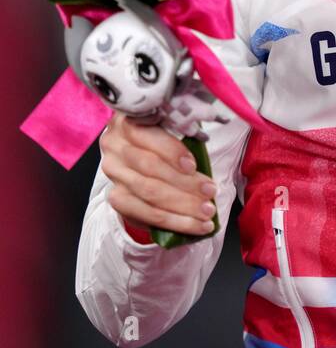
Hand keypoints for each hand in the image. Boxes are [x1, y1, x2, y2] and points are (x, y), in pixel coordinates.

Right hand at [99, 113, 218, 239]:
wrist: (141, 165)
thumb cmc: (164, 143)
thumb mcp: (171, 131)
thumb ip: (183, 137)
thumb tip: (207, 159)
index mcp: (127, 121)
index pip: (145, 134)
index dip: (170, 150)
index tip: (193, 165)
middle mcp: (114, 145)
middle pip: (149, 167)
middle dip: (184, 181)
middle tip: (210, 191)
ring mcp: (113, 173)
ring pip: (149, 191)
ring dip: (183, 204)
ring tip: (207, 211)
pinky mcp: (116, 198)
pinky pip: (146, 214)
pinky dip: (176, 221)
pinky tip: (197, 226)